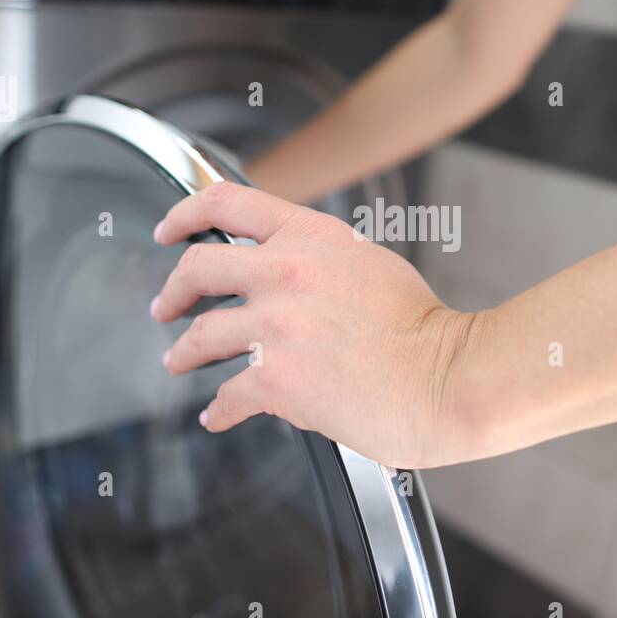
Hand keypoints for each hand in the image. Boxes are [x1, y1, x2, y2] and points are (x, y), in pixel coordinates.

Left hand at [150, 182, 478, 468]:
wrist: (450, 378)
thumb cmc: (426, 332)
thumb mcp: (371, 265)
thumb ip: (323, 261)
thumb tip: (289, 274)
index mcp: (313, 238)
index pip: (228, 202)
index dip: (185, 214)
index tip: (170, 230)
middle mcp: (288, 273)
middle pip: (199, 268)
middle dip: (173, 291)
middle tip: (167, 306)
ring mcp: (277, 326)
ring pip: (201, 336)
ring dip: (184, 353)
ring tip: (180, 361)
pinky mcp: (276, 379)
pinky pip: (227, 395)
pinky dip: (219, 409)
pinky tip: (218, 415)